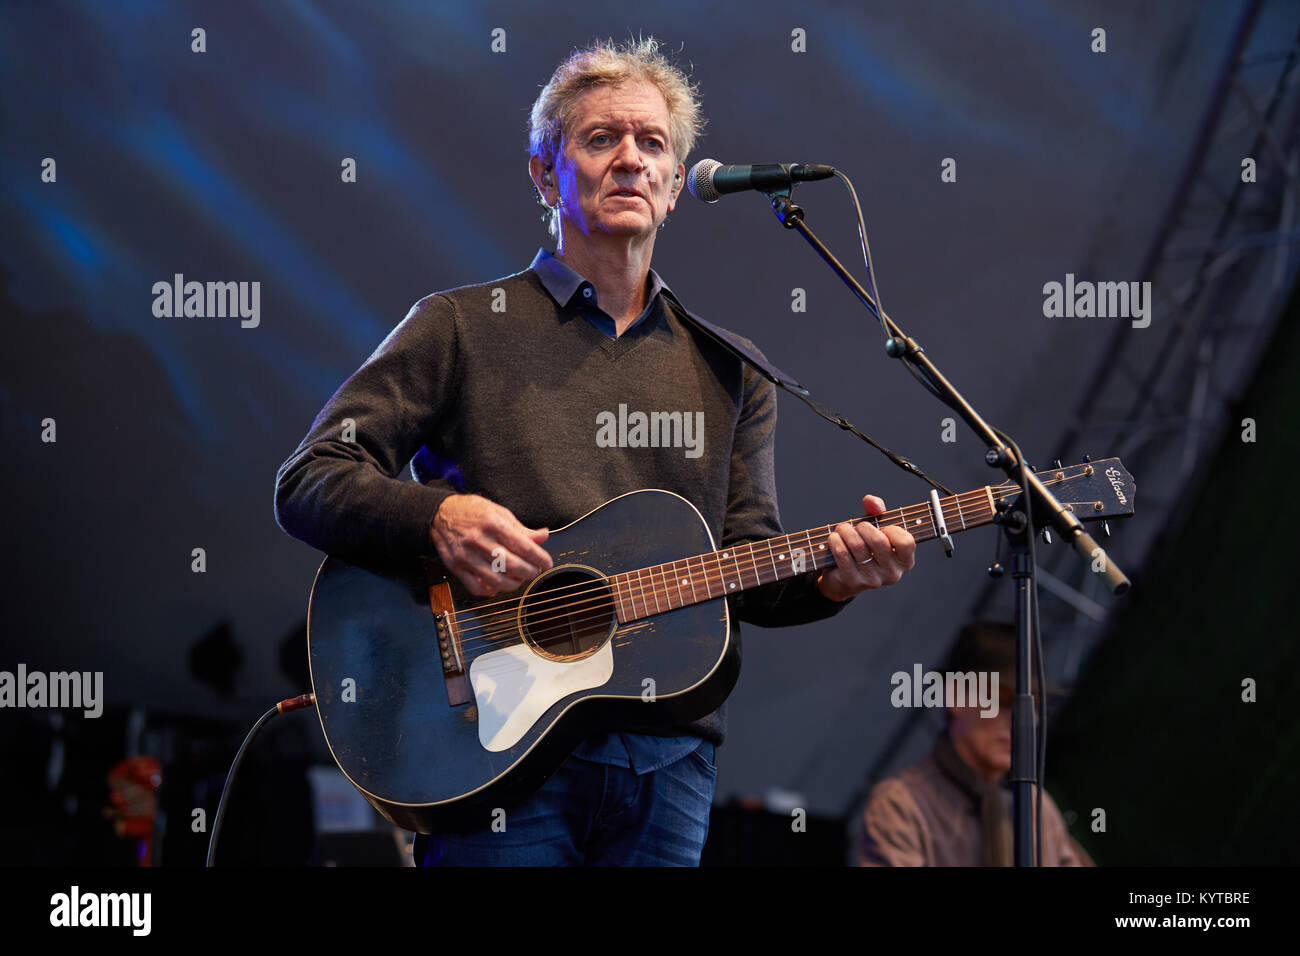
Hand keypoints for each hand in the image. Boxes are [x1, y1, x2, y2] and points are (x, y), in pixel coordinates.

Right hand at [430, 494, 552, 596]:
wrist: (439, 514)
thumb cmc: (471, 511)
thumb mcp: (499, 512)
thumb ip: (521, 529)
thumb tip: (543, 537)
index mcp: (492, 524)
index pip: (523, 546)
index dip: (539, 558)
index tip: (546, 563)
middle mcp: (479, 541)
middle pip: (512, 566)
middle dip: (529, 572)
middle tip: (534, 570)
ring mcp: (466, 556)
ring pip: (496, 581)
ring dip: (513, 584)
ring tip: (519, 578)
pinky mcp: (456, 567)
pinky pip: (476, 588)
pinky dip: (491, 591)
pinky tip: (498, 584)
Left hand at [815, 494, 915, 601]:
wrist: (842, 578)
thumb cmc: (865, 548)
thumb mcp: (876, 529)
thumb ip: (877, 511)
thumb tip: (870, 500)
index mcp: (904, 562)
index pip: (906, 542)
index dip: (892, 530)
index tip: (882, 528)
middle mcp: (892, 574)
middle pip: (878, 541)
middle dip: (862, 526)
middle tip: (855, 526)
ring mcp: (873, 580)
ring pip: (857, 545)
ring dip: (846, 531)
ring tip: (842, 529)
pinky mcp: (853, 582)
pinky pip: (842, 554)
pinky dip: (835, 541)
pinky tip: (834, 538)